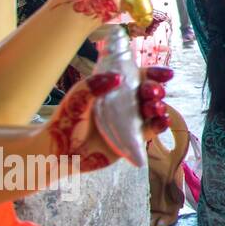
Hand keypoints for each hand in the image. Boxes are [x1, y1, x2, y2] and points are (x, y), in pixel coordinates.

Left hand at [48, 67, 173, 173]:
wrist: (60, 152)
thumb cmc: (65, 122)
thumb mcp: (77, 98)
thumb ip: (94, 85)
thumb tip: (118, 77)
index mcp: (114, 89)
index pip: (138, 76)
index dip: (154, 73)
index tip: (165, 74)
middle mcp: (125, 103)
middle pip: (150, 92)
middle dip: (156, 90)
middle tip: (150, 93)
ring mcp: (131, 121)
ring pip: (154, 110)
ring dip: (159, 107)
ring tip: (153, 109)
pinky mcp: (133, 138)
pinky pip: (152, 130)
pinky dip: (161, 125)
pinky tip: (161, 121)